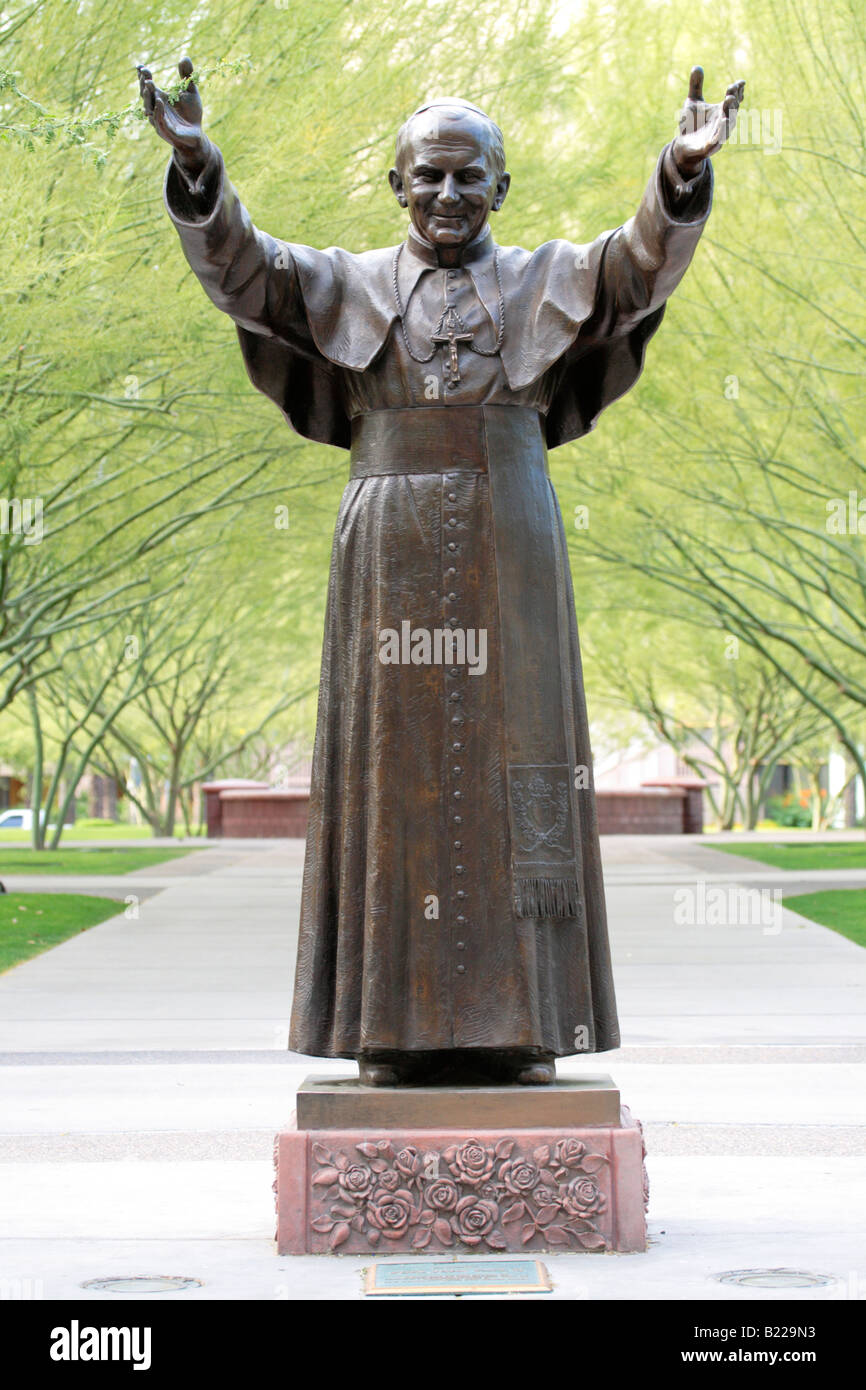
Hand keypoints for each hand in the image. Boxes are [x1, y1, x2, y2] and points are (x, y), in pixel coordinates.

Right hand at [137, 56, 207, 175]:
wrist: (197, 136)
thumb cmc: (192, 115)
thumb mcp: (191, 92)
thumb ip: (187, 76)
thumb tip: (185, 57)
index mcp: (159, 98)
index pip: (147, 86)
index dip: (143, 76)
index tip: (141, 66)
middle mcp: (156, 109)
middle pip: (146, 96)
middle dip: (144, 84)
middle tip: (145, 73)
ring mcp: (159, 121)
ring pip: (149, 108)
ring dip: (149, 96)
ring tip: (150, 83)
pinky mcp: (166, 132)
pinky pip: (159, 121)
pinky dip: (158, 111)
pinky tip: (160, 101)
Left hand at [671, 67, 744, 178]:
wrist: (682, 147)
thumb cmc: (690, 124)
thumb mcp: (692, 102)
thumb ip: (696, 86)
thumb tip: (697, 66)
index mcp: (720, 112)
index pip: (733, 101)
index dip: (738, 92)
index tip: (741, 82)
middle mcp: (721, 124)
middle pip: (731, 112)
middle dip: (733, 101)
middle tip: (732, 89)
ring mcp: (716, 137)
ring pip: (726, 127)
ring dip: (729, 114)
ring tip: (728, 102)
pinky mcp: (707, 148)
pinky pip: (715, 142)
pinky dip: (719, 133)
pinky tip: (722, 122)